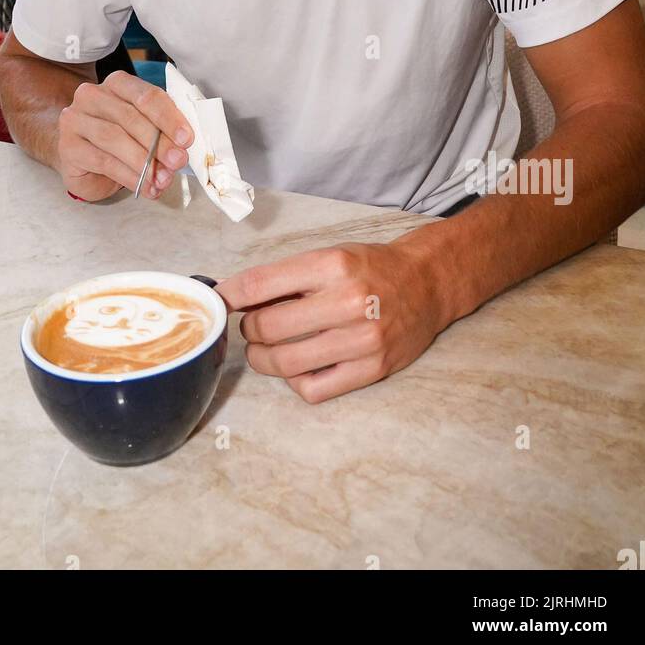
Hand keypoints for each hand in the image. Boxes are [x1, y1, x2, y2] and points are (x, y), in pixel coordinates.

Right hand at [57, 71, 192, 202]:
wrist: (82, 159)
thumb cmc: (118, 141)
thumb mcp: (143, 129)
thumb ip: (161, 132)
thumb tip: (181, 149)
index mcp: (117, 84)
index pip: (146, 95)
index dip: (168, 117)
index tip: (186, 138)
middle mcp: (92, 96)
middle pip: (131, 117)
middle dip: (159, 142)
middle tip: (178, 161)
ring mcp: (75, 119)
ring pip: (115, 138)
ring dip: (144, 161)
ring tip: (162, 178)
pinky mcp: (68, 147)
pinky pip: (103, 161)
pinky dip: (129, 176)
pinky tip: (144, 186)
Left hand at [215, 241, 444, 403]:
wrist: (427, 284)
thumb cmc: (371, 269)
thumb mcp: (330, 256)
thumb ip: (287, 278)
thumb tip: (234, 296)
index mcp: (332, 265)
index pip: (261, 284)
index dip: (229, 296)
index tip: (217, 301)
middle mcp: (347, 300)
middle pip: (268, 327)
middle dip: (249, 330)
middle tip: (251, 328)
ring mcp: (362, 338)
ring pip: (286, 362)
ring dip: (263, 359)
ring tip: (265, 351)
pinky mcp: (372, 368)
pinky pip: (314, 388)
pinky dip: (294, 382)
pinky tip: (297, 368)